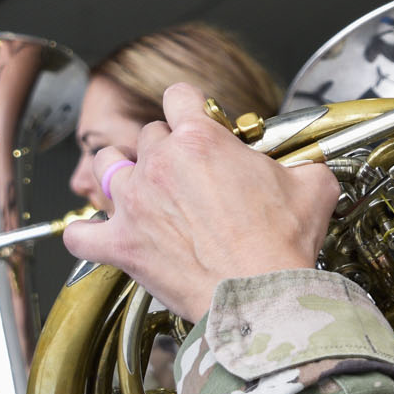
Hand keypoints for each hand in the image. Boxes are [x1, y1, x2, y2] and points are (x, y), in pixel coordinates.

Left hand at [63, 84, 336, 319]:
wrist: (261, 297)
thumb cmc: (282, 245)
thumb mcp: (313, 187)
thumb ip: (302, 165)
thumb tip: (307, 168)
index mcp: (200, 139)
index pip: (178, 95)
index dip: (190, 106)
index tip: (197, 119)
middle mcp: (160, 163)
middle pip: (148, 135)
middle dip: (167, 150)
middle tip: (189, 175)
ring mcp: (134, 204)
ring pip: (107, 168)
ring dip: (121, 174)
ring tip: (139, 189)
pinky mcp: (121, 245)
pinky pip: (80, 235)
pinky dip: (86, 234)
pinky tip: (97, 235)